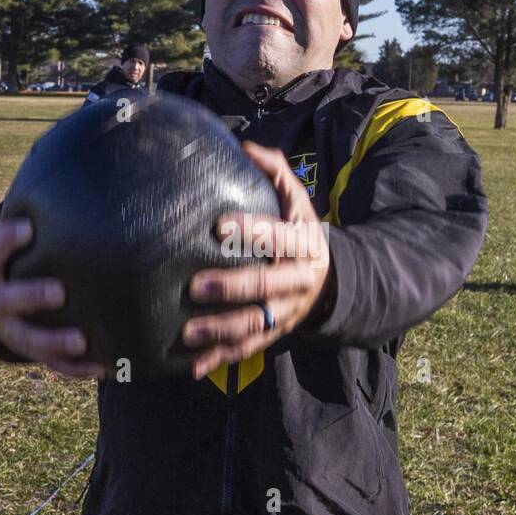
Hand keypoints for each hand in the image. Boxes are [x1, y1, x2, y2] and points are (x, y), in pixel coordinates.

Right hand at [0, 216, 104, 377]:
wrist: (0, 309)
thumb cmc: (24, 262)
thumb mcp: (19, 241)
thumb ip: (39, 215)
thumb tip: (68, 150)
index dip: (8, 242)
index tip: (28, 229)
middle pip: (10, 299)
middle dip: (32, 295)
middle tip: (59, 291)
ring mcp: (12, 331)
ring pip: (30, 340)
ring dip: (55, 341)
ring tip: (82, 339)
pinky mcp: (32, 354)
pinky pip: (53, 364)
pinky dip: (74, 368)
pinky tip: (102, 366)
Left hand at [182, 142, 332, 379]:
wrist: (328, 279)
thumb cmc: (298, 232)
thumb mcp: (297, 201)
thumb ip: (274, 171)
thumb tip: (244, 147)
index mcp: (303, 246)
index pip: (278, 237)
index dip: (253, 232)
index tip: (219, 224)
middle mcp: (296, 282)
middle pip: (264, 287)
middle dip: (230, 288)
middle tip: (194, 286)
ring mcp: (285, 313)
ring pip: (254, 326)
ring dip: (220, 331)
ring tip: (187, 333)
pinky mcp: (273, 334)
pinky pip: (247, 349)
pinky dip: (221, 359)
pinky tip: (194, 367)